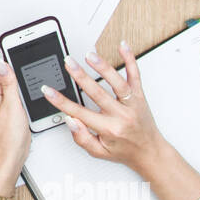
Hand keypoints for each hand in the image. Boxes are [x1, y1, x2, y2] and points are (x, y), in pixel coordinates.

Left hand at [0, 60, 32, 182]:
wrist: (12, 156)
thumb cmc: (8, 136)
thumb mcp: (11, 105)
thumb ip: (8, 83)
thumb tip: (1, 63)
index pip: (3, 69)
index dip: (15, 64)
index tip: (26, 60)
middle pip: (9, 77)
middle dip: (22, 75)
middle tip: (33, 75)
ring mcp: (3, 104)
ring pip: (15, 87)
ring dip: (25, 87)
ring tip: (34, 87)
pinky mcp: (12, 111)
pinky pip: (19, 97)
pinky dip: (26, 96)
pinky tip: (32, 98)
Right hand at [38, 40, 171, 175]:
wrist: (150, 152)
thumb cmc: (125, 151)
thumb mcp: (99, 152)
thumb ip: (82, 138)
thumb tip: (70, 121)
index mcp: (109, 129)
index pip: (79, 112)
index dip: (61, 101)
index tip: (49, 91)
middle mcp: (121, 115)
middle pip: (97, 92)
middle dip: (80, 76)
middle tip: (68, 63)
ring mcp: (132, 103)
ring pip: (117, 82)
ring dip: (102, 67)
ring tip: (89, 55)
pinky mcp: (140, 95)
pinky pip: (136, 75)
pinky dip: (130, 59)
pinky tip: (123, 46)